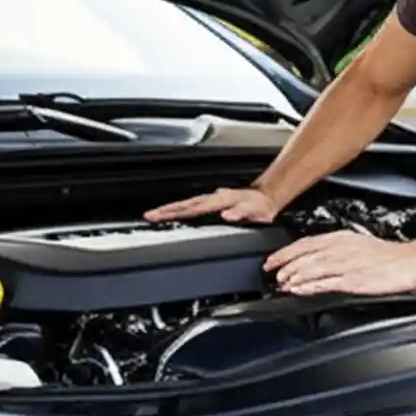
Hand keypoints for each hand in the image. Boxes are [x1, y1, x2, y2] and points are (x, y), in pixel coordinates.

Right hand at [143, 187, 278, 223]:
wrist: (266, 199)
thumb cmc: (260, 206)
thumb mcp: (255, 210)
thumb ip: (241, 212)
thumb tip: (227, 215)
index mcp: (220, 201)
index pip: (194, 208)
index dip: (177, 212)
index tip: (161, 215)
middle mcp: (213, 199)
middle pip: (185, 204)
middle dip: (166, 210)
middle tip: (149, 216)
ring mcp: (212, 201)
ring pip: (187, 204)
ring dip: (170, 209)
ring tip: (154, 215)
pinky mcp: (212, 205)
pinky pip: (193, 207)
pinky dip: (180, 210)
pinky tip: (172, 215)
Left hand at [264, 231, 415, 295]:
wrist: (410, 261)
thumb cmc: (389, 256)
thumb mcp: (359, 244)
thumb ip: (338, 249)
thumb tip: (320, 256)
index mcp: (342, 238)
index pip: (306, 242)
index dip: (286, 252)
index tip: (273, 259)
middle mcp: (341, 248)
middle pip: (305, 254)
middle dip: (284, 263)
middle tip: (270, 271)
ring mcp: (346, 264)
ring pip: (311, 268)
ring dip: (293, 275)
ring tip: (281, 282)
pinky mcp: (353, 280)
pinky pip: (325, 282)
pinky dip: (308, 286)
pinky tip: (298, 290)